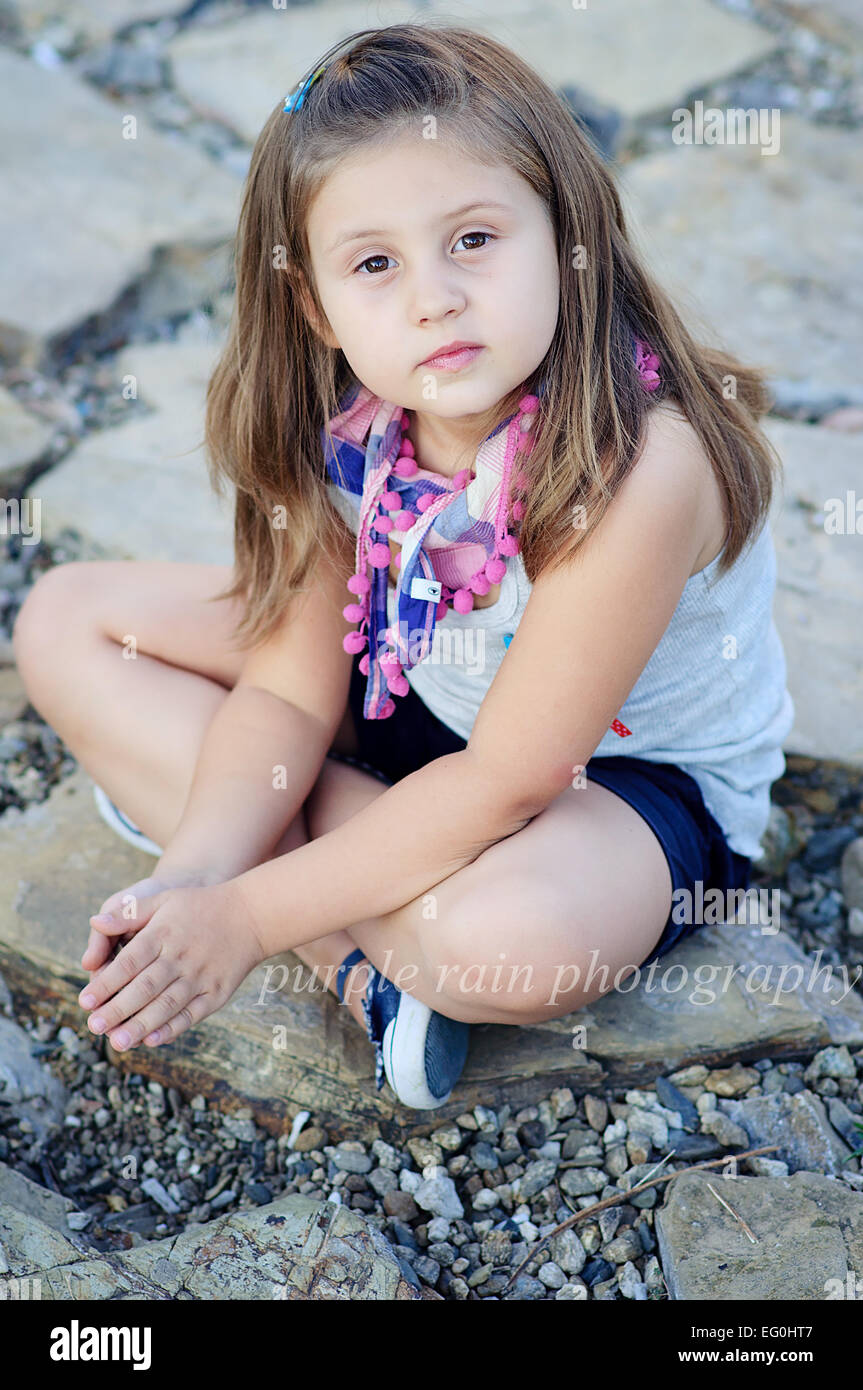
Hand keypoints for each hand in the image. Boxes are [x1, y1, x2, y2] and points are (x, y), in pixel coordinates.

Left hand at [76, 879, 265, 1051]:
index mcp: (163, 934)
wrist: (252, 916)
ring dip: (140, 1025)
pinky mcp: (216, 993)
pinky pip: (192, 1014)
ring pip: (166, 1005)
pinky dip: (172, 1028)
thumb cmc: (200, 907)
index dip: (106, 983)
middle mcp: (181, 957)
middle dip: (117, 1009)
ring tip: (117, 1042)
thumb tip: (94, 923)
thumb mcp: (164, 899)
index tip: (85, 1000)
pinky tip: (152, 1039)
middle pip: (144, 987)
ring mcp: (201, 977)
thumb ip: (129, 913)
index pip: (129, 962)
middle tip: (93, 1026)